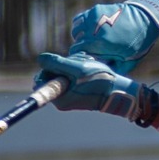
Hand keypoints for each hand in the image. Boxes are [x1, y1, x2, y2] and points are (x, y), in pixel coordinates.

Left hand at [35, 51, 158, 123]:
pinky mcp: (77, 92)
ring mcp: (70, 96)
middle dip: (63, 65)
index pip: (41, 79)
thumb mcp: (77, 69)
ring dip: (73, 65)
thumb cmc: (99, 81)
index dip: (49, 67)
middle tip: (78, 63)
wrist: (118, 91)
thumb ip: (57, 63)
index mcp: (58, 98)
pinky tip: (90, 67)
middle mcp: (61, 100)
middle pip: (52, 75)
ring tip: (87, 64)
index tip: (64, 64)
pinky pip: (72, 76)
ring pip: (63, 73)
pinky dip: (79, 69)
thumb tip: (40, 59)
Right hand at [68, 0, 158, 73]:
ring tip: (88, 42)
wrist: (147, 18)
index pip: (78, 54)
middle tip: (90, 54)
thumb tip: (98, 74)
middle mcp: (94, 30)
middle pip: (76, 44)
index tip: (87, 62)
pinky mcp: (95, 10)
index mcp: (100, 44)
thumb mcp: (127, 61)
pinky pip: (80, 19)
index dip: (81, 60)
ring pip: (76, 31)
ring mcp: (93, 18)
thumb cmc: (139, 43)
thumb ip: (110, 68)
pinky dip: (81, 26)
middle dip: (81, 50)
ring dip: (79, 37)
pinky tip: (88, 31)